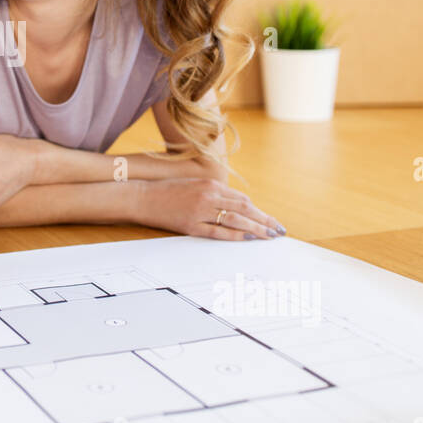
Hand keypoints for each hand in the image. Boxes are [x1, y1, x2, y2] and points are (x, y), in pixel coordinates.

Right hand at [134, 177, 285, 239]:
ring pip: (236, 219)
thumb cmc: (168, 191)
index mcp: (210, 184)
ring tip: (270, 236)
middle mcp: (209, 195)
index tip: (269, 220)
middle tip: (279, 230)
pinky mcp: (191, 225)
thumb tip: (235, 207)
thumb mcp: (194, 185)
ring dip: (257, 228)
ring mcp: (200, 210)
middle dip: (265, 219)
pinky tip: (248, 238)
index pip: (242, 199)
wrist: (143, 196)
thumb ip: (214, 194)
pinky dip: (236, 235)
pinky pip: (218, 231)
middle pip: (245, 208)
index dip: (258, 211)